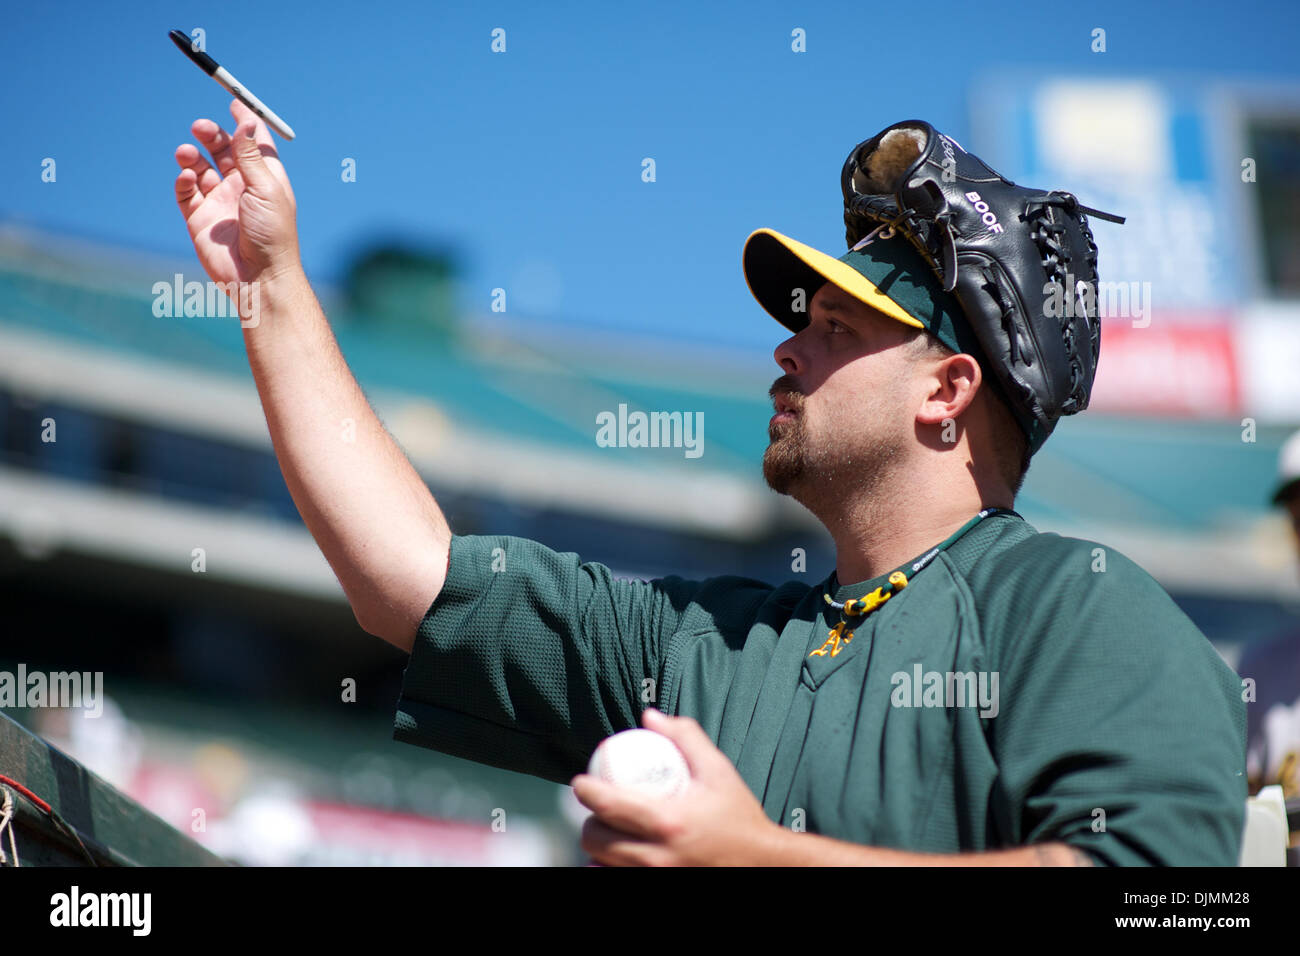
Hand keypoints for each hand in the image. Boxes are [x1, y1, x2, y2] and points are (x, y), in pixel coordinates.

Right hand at [173, 99, 300, 287]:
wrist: (258, 278)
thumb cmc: (272, 234)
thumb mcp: (266, 189)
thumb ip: (251, 156)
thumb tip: (246, 121)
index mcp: (265, 179)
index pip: (254, 143)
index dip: (245, 122)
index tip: (233, 102)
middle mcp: (242, 187)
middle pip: (222, 150)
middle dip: (210, 135)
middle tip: (200, 127)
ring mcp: (220, 202)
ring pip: (200, 168)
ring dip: (191, 156)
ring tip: (186, 153)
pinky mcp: (200, 219)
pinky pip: (186, 192)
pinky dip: (183, 181)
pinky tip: (187, 179)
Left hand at [571, 708, 780, 865]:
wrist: (762, 863)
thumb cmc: (739, 817)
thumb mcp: (718, 770)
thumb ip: (686, 737)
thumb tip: (650, 717)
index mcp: (669, 822)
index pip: (610, 806)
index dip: (586, 792)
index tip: (581, 782)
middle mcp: (658, 856)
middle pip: (597, 841)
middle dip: (589, 822)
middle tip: (596, 810)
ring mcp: (656, 878)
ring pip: (602, 864)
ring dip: (598, 847)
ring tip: (608, 831)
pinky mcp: (657, 888)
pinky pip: (615, 879)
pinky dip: (609, 868)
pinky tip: (615, 857)